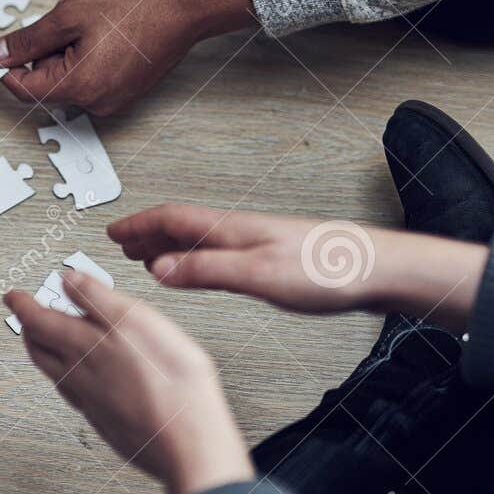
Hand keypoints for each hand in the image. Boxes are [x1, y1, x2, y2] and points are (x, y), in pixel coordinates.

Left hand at [0, 0, 253, 114]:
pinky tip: (102, 34)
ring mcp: (112, 102)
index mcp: (78, 87)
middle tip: (63, 21)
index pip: (24, 90)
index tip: (7, 45)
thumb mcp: (67, 17)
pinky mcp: (124, 95)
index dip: (9, 66)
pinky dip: (86, 58)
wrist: (182, 11)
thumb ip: (27, 41)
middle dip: (46, 52)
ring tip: (87, 24)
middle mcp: (95, 104)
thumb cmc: (132, 8)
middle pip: (47, 84)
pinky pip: (90, 81)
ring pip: (68, 80)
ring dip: (66, 52)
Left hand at [7, 274, 253, 493]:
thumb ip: (97, 298)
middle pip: (39, 349)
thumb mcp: (135, 321)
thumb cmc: (169, 383)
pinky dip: (68, 377)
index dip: (22, 303)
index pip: (37, 320)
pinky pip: (75, 394)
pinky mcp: (108, 421)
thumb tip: (68, 279)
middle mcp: (78, 376)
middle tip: (23, 314)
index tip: (12, 295)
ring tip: (47, 340)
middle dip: (28, 328)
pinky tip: (82, 378)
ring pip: (55, 373)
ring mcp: (91, 402)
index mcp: (81, 347)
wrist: (186, 443)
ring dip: (45, 352)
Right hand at [110, 203, 486, 330]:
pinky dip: (196, 258)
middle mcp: (242, 230)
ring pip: (200, 238)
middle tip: (122, 244)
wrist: (380, 271)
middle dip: (148, 232)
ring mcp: (258, 242)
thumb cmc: (329, 269)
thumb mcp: (256, 274)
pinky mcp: (274, 259)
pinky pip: (219, 252)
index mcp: (231, 228)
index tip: (113, 232)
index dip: (138, 225)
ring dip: (170, 244)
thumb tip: (158, 268)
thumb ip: (205, 269)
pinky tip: (203, 270)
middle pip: (182, 225)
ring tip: (150, 256)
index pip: (172, 219)